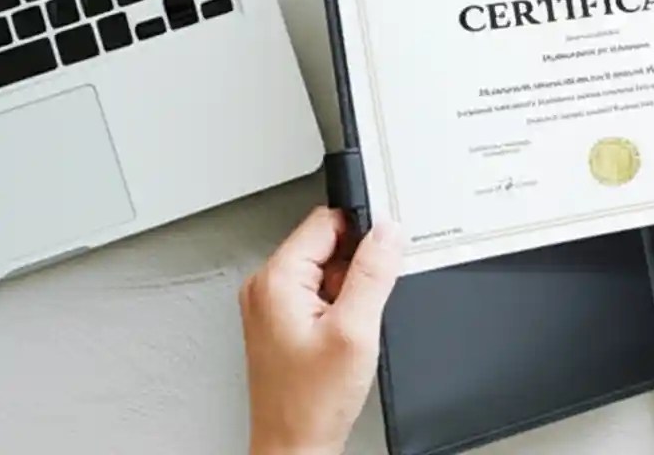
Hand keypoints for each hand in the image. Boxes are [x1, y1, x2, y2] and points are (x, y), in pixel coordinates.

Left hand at [240, 207, 403, 454]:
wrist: (294, 447)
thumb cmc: (310, 403)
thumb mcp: (355, 330)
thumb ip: (373, 273)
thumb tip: (388, 231)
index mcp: (276, 279)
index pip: (326, 221)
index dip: (361, 235)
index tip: (380, 259)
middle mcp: (266, 287)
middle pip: (326, 245)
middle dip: (355, 270)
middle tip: (360, 310)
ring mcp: (272, 305)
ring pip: (326, 270)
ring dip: (348, 292)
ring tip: (347, 332)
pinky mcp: (281, 322)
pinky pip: (319, 294)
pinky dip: (338, 310)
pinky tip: (341, 339)